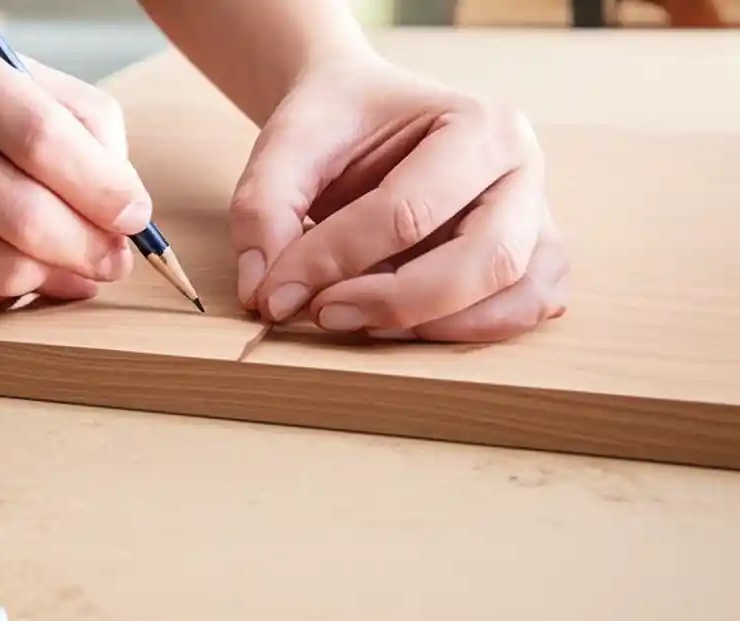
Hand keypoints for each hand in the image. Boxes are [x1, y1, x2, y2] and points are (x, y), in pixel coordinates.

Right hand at [0, 13, 148, 308]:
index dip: (108, 190)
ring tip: (71, 272)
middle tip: (114, 259)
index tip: (133, 212)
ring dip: (52, 280)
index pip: (48, 140)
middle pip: (28, 214)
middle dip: (92, 249)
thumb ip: (47, 105)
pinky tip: (16, 280)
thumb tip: (117, 183)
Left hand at [231, 54, 567, 341]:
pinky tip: (401, 327)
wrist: (360, 110)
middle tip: (322, 314)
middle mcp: (523, 169)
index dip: (333, 261)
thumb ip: (264, 208)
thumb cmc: (336, 122)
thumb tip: (264, 294)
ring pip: (515, 296)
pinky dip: (470, 330)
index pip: (408, 212)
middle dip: (395, 302)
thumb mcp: (286, 143)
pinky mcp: (531, 256)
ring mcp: (536, 217)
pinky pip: (524, 308)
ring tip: (359, 324)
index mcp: (479, 124)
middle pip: (485, 260)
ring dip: (436, 327)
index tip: (274, 292)